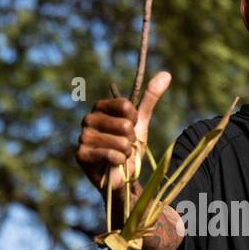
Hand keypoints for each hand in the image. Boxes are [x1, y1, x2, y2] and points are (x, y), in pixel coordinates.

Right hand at [76, 71, 170, 193]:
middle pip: (125, 125)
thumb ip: (150, 98)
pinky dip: (119, 162)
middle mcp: (88, 120)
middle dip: (131, 139)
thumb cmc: (127, 146)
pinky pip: (112, 155)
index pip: (126, 106)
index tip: (130, 127)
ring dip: (126, 152)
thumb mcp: (140, 122)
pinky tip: (114, 164)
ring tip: (119, 155)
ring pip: (120, 142)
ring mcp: (83, 138)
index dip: (134, 119)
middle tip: (124, 145)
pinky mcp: (82, 156)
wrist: (121, 176)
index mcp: (99, 107)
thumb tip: (166, 74)